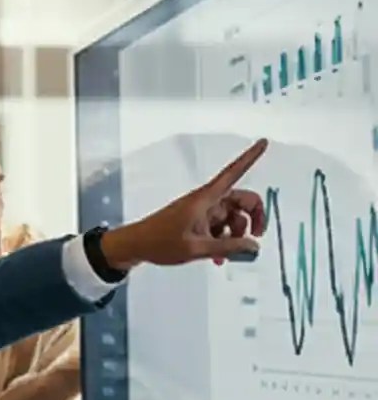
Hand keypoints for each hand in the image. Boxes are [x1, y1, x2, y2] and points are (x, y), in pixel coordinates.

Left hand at [102, 138, 267, 269]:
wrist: (135, 246)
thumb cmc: (160, 243)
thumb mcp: (196, 248)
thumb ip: (228, 247)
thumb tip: (254, 246)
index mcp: (206, 198)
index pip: (233, 172)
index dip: (250, 157)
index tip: (264, 142)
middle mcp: (206, 200)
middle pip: (242, 200)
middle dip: (252, 219)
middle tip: (255, 239)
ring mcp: (202, 211)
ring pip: (232, 218)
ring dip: (235, 236)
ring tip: (225, 256)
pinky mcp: (197, 221)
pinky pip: (219, 227)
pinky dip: (223, 240)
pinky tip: (217, 257)